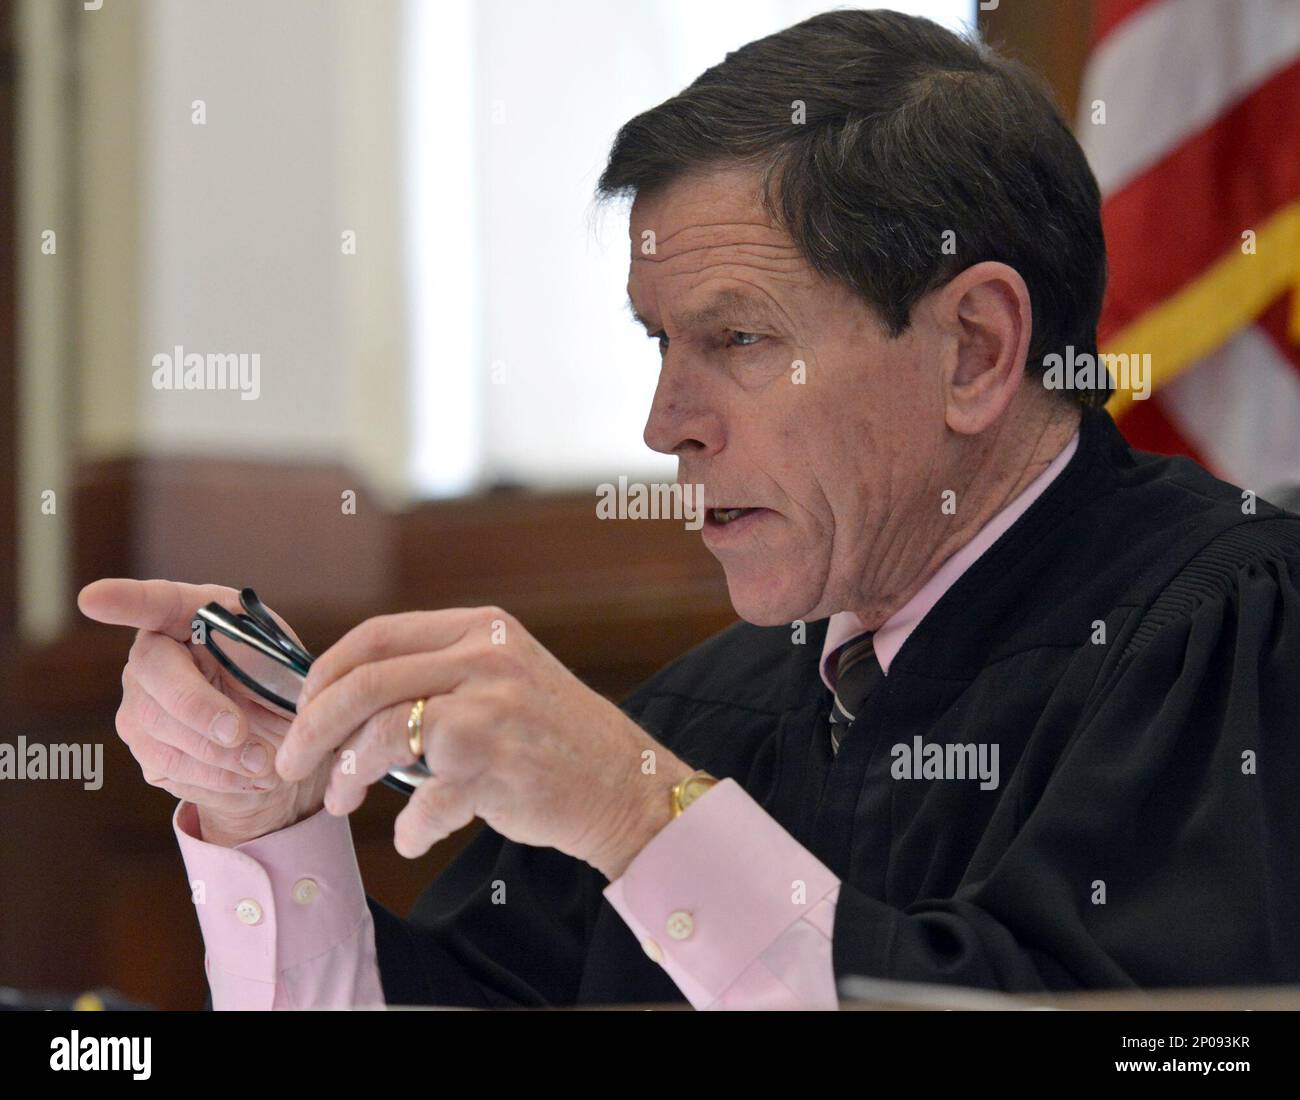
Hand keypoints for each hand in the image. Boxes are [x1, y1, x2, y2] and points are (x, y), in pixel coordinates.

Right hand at [78, 578, 332, 846]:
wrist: (283, 743)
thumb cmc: (282, 686)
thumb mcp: (291, 667)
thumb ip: (270, 671)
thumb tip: (242, 699)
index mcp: (195, 616)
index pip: (155, 602)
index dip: (124, 600)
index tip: (93, 600)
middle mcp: (157, 653)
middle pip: (154, 672)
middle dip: (198, 707)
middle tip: (239, 734)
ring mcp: (141, 701)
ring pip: (158, 727)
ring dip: (217, 752)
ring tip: (265, 763)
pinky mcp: (145, 746)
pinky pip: (169, 764)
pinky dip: (216, 775)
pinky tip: (249, 775)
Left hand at [277, 606, 693, 877]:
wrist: (627, 785)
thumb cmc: (553, 738)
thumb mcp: (504, 677)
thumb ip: (439, 671)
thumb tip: (344, 695)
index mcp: (481, 628)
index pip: (376, 635)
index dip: (324, 674)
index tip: (303, 711)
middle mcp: (486, 658)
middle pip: (364, 683)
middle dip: (313, 728)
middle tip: (293, 763)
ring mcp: (493, 709)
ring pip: (382, 735)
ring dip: (349, 776)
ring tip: (344, 802)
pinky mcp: (497, 765)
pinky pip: (424, 800)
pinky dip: (409, 827)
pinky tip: (414, 837)